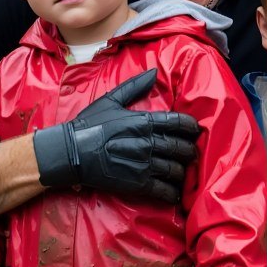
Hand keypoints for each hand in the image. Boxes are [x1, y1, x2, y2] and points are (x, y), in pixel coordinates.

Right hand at [32, 68, 199, 203]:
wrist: (70, 153)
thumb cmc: (88, 125)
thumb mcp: (110, 100)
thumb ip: (134, 87)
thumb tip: (153, 72)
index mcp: (143, 122)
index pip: (177, 122)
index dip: (191, 127)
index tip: (196, 130)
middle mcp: (147, 143)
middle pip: (181, 148)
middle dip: (190, 151)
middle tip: (192, 153)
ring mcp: (143, 165)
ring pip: (175, 170)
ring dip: (183, 173)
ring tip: (183, 173)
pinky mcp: (137, 184)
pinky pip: (163, 190)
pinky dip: (173, 193)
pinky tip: (175, 194)